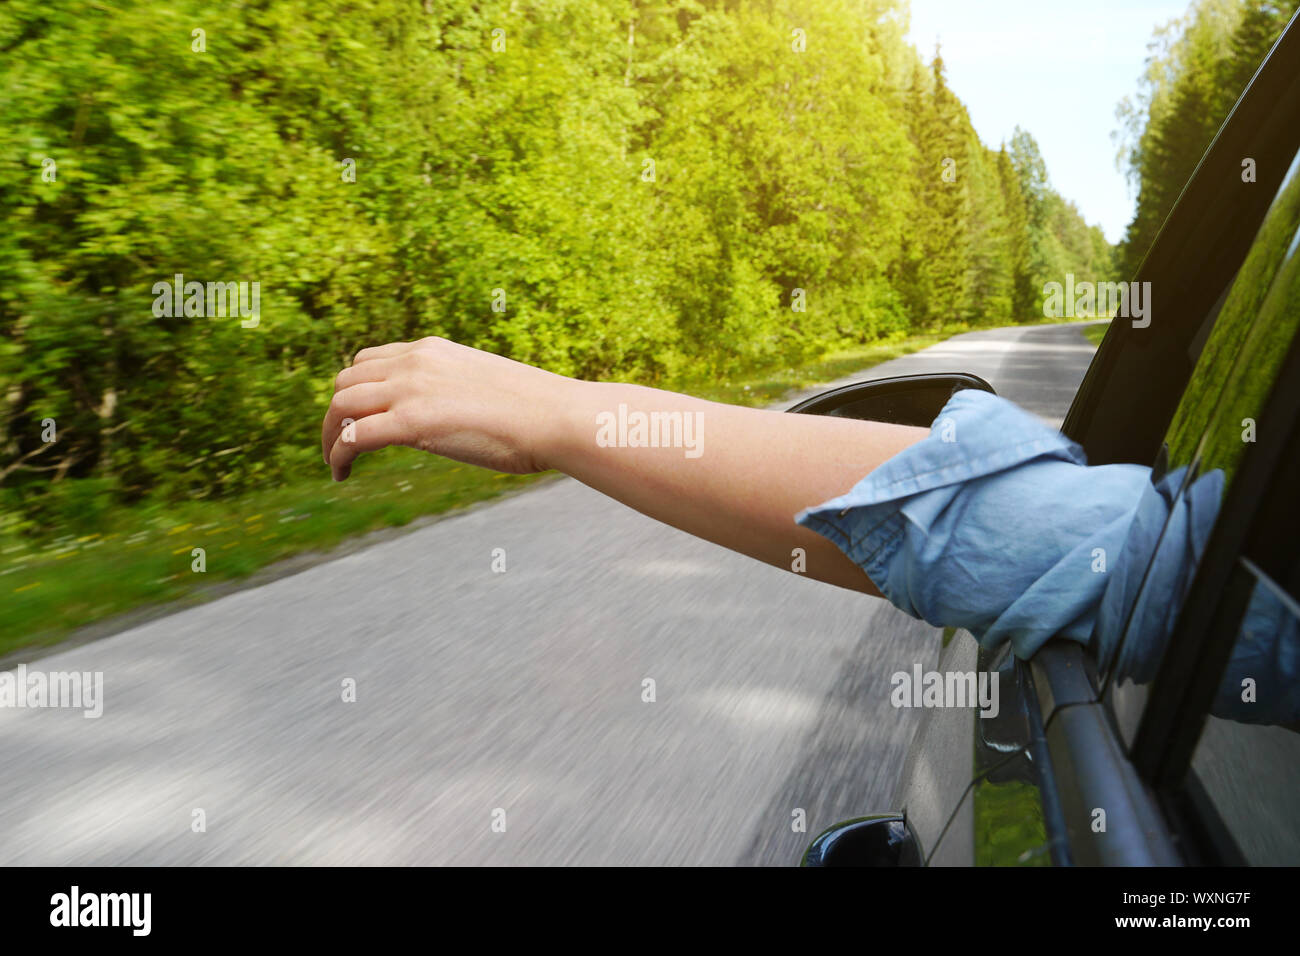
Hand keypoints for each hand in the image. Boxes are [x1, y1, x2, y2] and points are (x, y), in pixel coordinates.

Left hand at [321, 336, 571, 480]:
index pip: (370, 361)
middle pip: (347, 381)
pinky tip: (340, 473)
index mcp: (431, 350)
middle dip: (337, 413)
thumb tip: (454, 415)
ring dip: (330, 434)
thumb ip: (456, 392)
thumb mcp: (484, 386)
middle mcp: (414, 363)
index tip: (358, 415)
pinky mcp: (411, 423)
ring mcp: (410, 391)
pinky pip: (353, 437)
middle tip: (341, 442)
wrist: (554, 417)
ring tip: (335, 461)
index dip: (356, 390)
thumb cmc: (535, 410)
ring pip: (340, 405)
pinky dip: (337, 455)